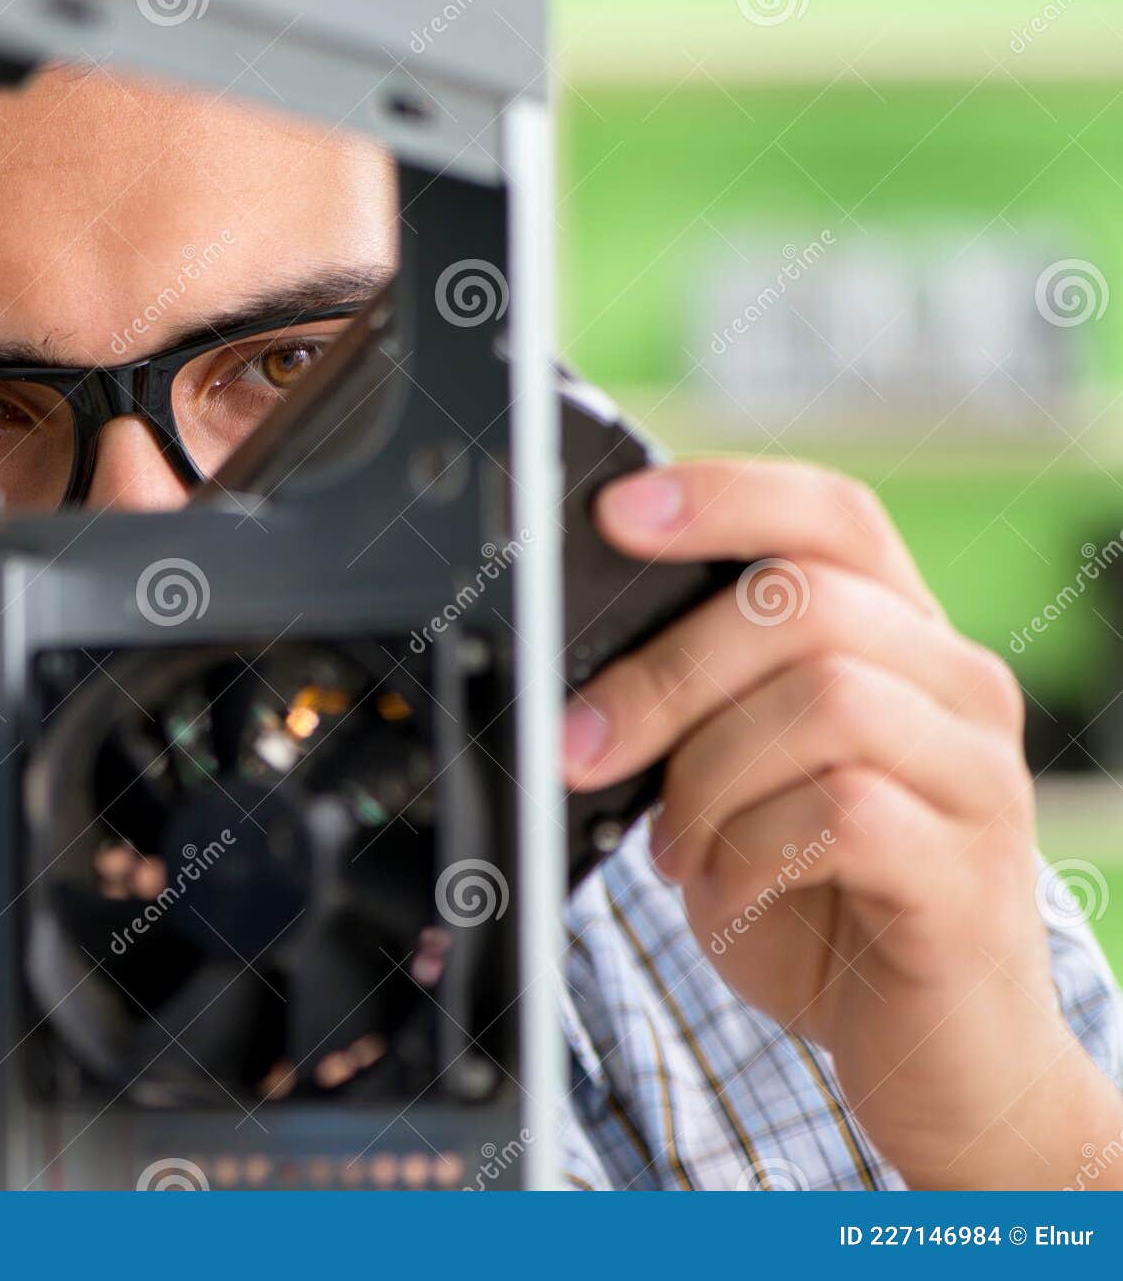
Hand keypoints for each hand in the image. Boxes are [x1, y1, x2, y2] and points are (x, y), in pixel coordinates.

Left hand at [563, 458, 1122, 1189]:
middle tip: (586, 745)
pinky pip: (847, 812)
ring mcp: (976, 774)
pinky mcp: (974, 871)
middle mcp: (953, 683)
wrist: (931, 1054)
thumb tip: (575, 673)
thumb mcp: (740, 779)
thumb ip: (697, 709)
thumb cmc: (821, 900)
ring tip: (677, 846)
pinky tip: (727, 888)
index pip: (828, 514)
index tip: (612, 515)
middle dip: (664, 674)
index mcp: (894, 636)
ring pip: (824, 700)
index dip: (721, 497)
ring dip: (708, 776)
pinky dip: (750, 849)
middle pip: (801, 603)